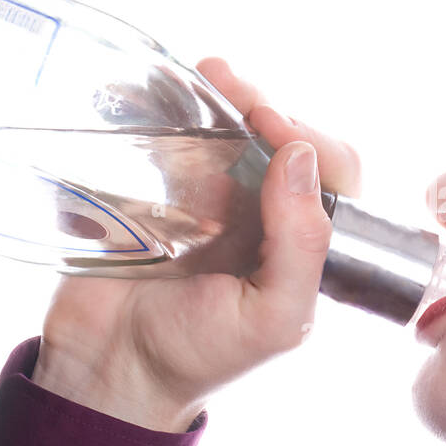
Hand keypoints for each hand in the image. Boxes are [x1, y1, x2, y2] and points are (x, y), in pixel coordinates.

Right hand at [29, 57, 362, 431]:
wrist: (110, 370)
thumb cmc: (200, 355)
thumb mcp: (273, 318)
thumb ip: (303, 246)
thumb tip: (301, 158)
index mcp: (304, 243)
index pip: (335, 174)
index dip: (311, 140)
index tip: (272, 123)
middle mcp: (265, 213)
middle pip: (284, 138)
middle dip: (266, 105)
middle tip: (233, 87)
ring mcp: (210, 198)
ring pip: (233, 129)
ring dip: (225, 95)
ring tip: (208, 75)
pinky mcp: (156, 191)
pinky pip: (174, 137)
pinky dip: (172, 108)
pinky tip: (161, 90)